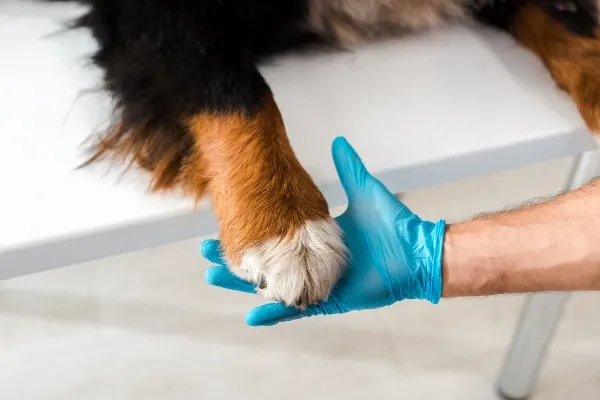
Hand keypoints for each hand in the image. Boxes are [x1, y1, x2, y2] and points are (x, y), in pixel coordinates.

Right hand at [202, 137, 445, 325]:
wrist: (415, 253)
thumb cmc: (393, 225)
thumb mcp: (362, 191)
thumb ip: (348, 168)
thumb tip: (338, 140)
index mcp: (315, 240)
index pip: (275, 236)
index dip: (251, 231)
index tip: (225, 223)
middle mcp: (310, 262)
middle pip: (265, 262)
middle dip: (236, 258)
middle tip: (206, 253)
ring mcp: (316, 283)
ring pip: (272, 285)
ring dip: (243, 284)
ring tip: (213, 277)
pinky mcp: (327, 300)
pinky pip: (295, 308)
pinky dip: (274, 312)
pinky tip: (250, 314)